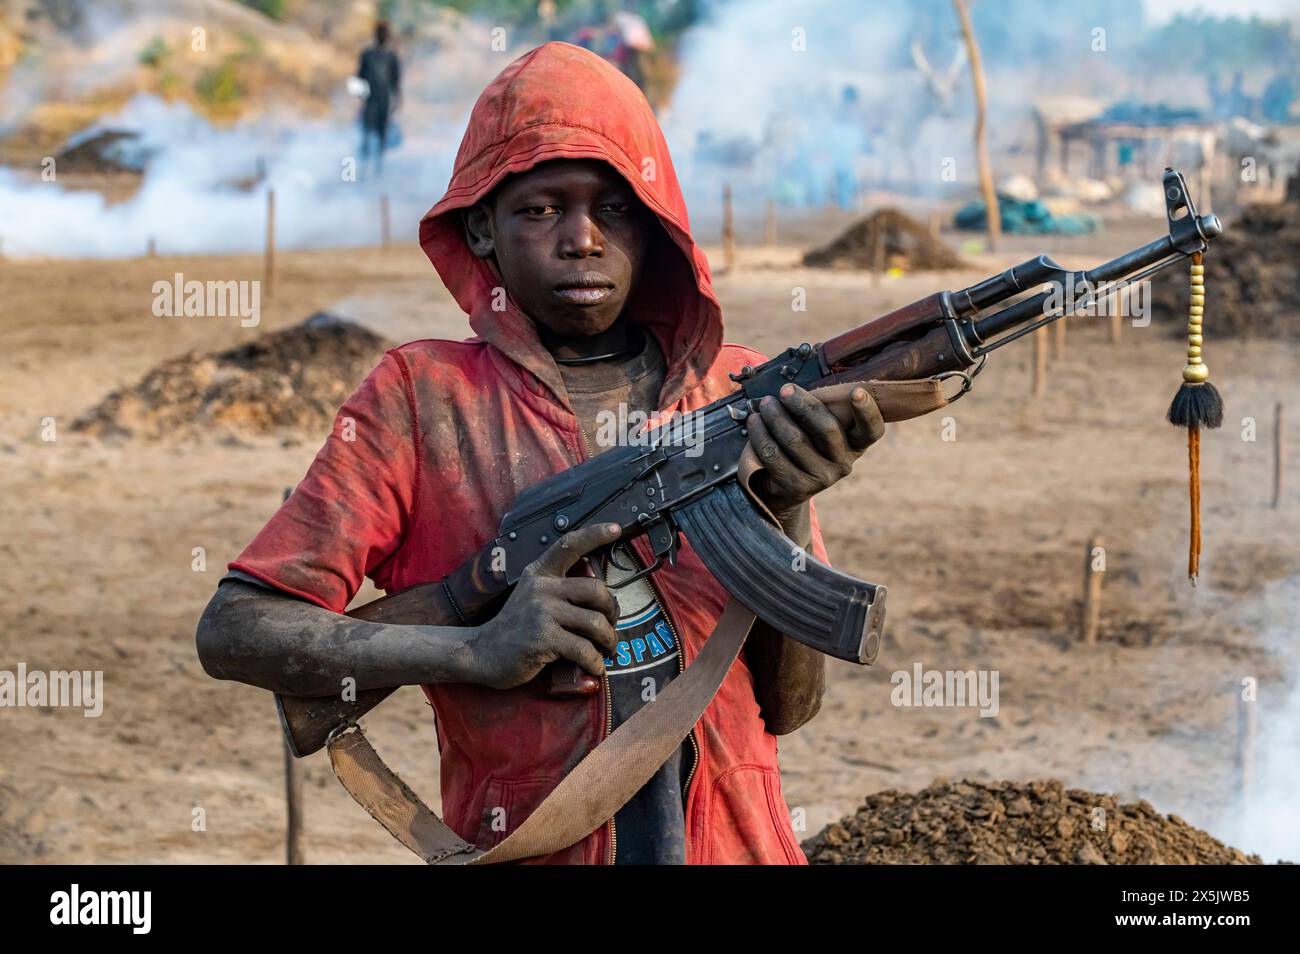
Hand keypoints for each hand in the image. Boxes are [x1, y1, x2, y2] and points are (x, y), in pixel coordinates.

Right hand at [465, 523, 620, 689]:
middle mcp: (541, 588)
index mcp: (540, 573)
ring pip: (595, 623)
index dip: (595, 534)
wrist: (482, 653)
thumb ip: (559, 589)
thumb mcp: (532, 596)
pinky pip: (584, 649)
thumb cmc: (515, 627)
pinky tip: (596, 666)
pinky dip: (596, 662)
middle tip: (611, 627)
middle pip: (597, 590)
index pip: (569, 545)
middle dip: (613, 612)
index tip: (616, 528)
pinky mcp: (543, 639)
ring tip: (607, 650)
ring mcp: (542, 612)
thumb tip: (602, 597)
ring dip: (609, 640)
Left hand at [746, 383, 884, 529]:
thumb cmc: (805, 446)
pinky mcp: (797, 487)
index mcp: (856, 444)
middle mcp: (844, 463)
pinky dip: (761, 435)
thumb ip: (820, 410)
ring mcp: (822, 478)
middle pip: (827, 429)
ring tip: (765, 404)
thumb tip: (796, 388)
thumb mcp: (819, 430)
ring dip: (776, 417)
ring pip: (796, 440)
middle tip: (785, 390)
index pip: (872, 429)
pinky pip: (774, 456)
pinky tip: (754, 422)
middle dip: (802, 405)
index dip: (867, 411)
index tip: (857, 392)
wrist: (785, 489)